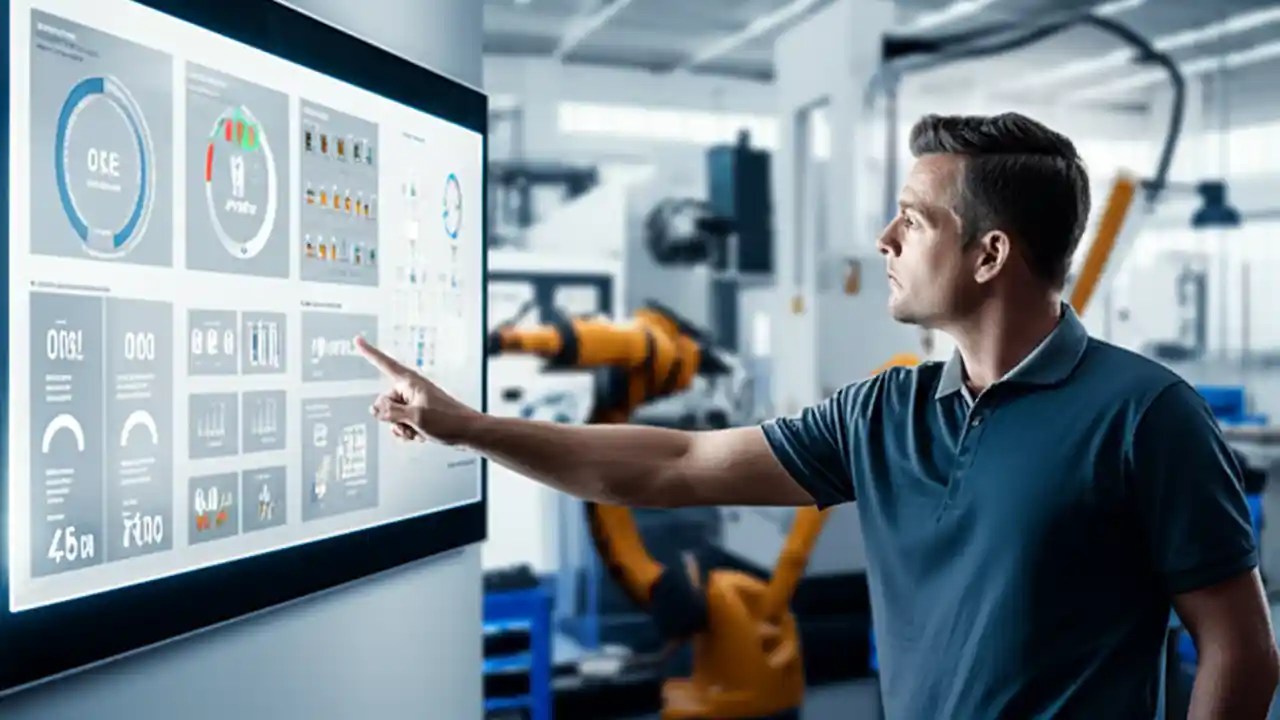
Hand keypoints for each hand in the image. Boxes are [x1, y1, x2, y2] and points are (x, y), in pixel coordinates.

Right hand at [355, 336, 480, 444]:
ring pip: (392, 416)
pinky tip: (421, 434)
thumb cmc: (448, 422)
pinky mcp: (419, 413)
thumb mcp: (415, 417)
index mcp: (410, 382)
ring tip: (419, 429)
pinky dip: (408, 431)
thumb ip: (391, 412)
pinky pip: (402, 423)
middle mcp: (411, 389)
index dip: (370, 352)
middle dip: (392, 417)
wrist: (468, 432)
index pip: (385, 364)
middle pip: (384, 401)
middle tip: (411, 422)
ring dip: (401, 427)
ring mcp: (415, 402)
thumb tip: (375, 409)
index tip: (358, 339)